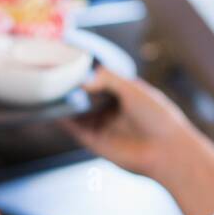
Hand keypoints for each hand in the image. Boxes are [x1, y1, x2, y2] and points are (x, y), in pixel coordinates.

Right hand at [58, 65, 199, 181]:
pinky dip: (62, 120)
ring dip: (63, 104)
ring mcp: (102, 125)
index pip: (98, 81)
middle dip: (70, 89)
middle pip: (84, 97)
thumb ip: (107, 78)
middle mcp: (111, 110)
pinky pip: (75, 129)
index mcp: (123, 94)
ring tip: (46, 91)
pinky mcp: (95, 142)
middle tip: (52, 76)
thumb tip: (83, 79)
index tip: (67, 64)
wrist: (166, 150)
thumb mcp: (133, 88)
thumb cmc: (157, 116)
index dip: (84, 74)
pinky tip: (52, 109)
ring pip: (76, 113)